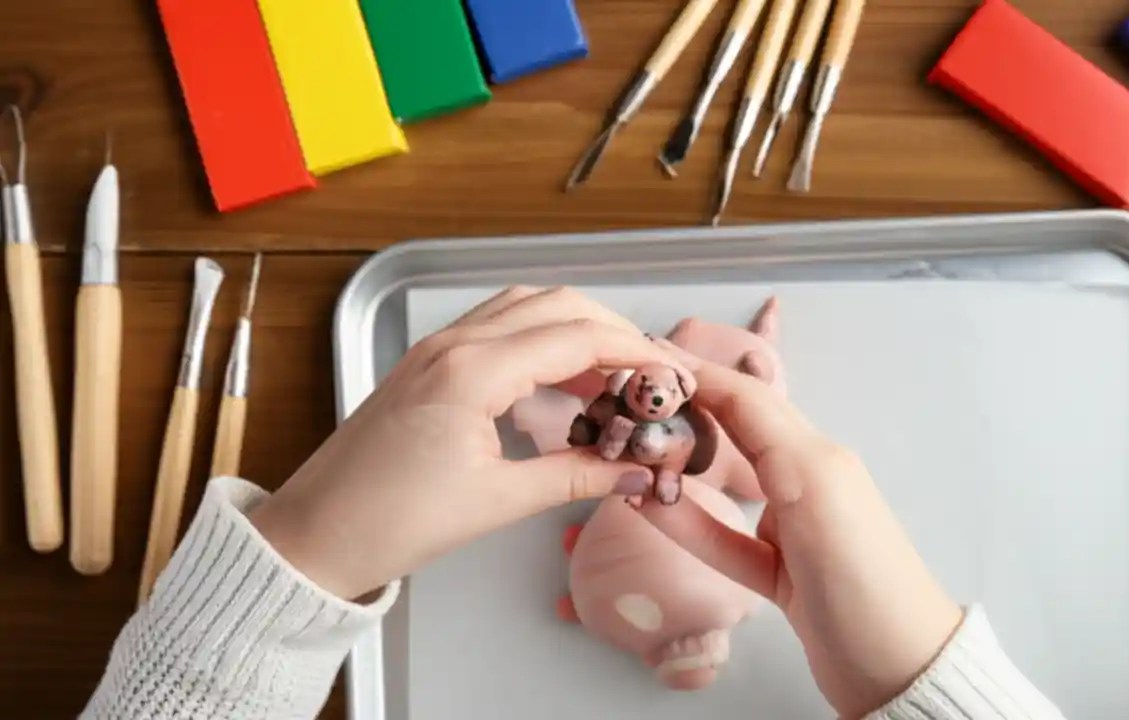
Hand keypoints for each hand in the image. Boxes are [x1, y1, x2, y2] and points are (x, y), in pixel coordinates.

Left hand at [249, 287, 684, 599]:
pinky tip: (559, 380)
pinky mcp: (427, 363)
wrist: (315, 534)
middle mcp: (455, 343)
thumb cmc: (392, 520)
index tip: (672, 373)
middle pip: (556, 303)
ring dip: (575, 327)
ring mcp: (437, 348)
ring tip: (612, 375)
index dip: (636, 351)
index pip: (577, 336)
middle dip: (612, 330)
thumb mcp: (498, 501)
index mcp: (473, 370)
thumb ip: (575, 478)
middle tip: (650, 373)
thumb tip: (634, 473)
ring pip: (525, 307)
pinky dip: (540, 338)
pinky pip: (497, 327)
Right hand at [642, 340, 962, 717]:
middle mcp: (805, 480)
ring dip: (679, 464)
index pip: (747, 397)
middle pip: (735, 430)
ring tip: (631, 448)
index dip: (696, 374)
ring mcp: (792, 529)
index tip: (643, 360)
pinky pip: (723, 538)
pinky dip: (687, 522)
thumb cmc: (865, 577)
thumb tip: (713, 391)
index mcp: (817, 454)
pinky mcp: (780, 574)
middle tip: (626, 401)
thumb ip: (765, 434)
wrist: (899, 669)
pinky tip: (651, 508)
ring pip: (724, 482)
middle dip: (684, 409)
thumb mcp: (814, 489)